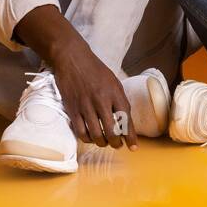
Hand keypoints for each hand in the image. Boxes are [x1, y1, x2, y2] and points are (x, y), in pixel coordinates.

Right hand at [14, 4, 137, 148]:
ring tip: (105, 143)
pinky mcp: (72, 109)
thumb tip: (124, 119)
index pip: (126, 119)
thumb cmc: (95, 70)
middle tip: (118, 145)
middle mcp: (101, 101)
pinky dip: (86, 138)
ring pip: (95, 134)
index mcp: (115, 93)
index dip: (130, 136)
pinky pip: (80, 131)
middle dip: (116, 143)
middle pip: (111, 131)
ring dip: (102, 143)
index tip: (134, 147)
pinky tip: (90, 137)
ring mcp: (86, 106)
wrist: (72, 60)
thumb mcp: (114, 81)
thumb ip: (119, 99)